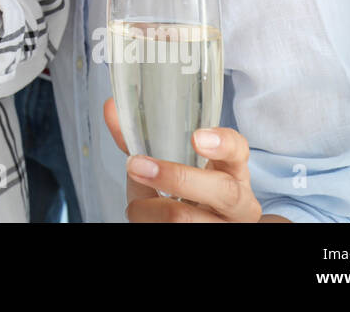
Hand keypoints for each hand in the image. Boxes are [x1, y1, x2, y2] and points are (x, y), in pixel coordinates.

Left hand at [102, 97, 263, 221]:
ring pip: (186, 219)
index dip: (221, 143)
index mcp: (232, 169)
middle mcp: (239, 201)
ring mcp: (226, 226)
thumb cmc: (183, 191)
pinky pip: (170, 231)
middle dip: (176, 178)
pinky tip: (144, 217)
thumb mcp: (170, 164)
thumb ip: (142, 139)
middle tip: (137, 165)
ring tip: (135, 205)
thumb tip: (111, 108)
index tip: (196, 137)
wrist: (192, 224)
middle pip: (221, 190)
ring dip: (148, 209)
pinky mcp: (213, 240)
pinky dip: (146, 221)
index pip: (238, 149)